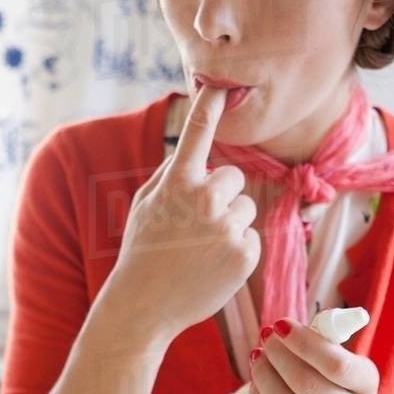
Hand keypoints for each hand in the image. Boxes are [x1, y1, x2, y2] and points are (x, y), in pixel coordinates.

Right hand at [112, 84, 260, 344]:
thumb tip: (201, 154)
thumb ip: (173, 174)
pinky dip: (237, 249)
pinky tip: (212, 265)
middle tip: (194, 224)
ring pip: (246, 208)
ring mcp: (227, 227)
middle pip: (233, 177)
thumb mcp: (146, 205)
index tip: (219, 87)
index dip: (209, 106)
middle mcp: (204, 199)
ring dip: (230, 222)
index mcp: (176, 182)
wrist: (145, 305)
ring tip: (201, 248)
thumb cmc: (142, 252)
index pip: (197, 134)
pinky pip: (251, 236)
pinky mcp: (245, 253)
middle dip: (220, 195)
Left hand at [248, 319, 379, 393]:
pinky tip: (257, 382)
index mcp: (368, 384)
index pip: (335, 364)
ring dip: (263, 376)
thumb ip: (321, 341)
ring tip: (258, 357)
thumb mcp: (341, 357)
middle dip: (278, 356)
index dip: (302, 342)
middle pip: (305, 384)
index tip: (280, 325)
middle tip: (265, 338)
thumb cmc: (336, 380)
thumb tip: (281, 330)